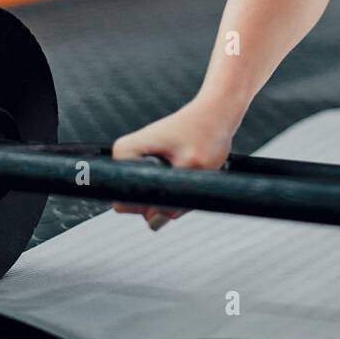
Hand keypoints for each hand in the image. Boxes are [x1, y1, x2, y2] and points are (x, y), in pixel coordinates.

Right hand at [110, 97, 239, 228]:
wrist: (216, 113)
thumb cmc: (206, 131)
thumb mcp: (192, 166)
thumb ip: (173, 199)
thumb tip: (155, 224)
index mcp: (125, 153)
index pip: (123, 202)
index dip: (150, 205)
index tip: (175, 181)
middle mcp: (126, 159)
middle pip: (135, 206)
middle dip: (163, 202)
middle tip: (188, 175)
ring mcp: (139, 165)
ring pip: (151, 202)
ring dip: (174, 197)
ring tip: (191, 170)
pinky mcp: (152, 169)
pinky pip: (161, 195)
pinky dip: (179, 192)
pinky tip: (192, 172)